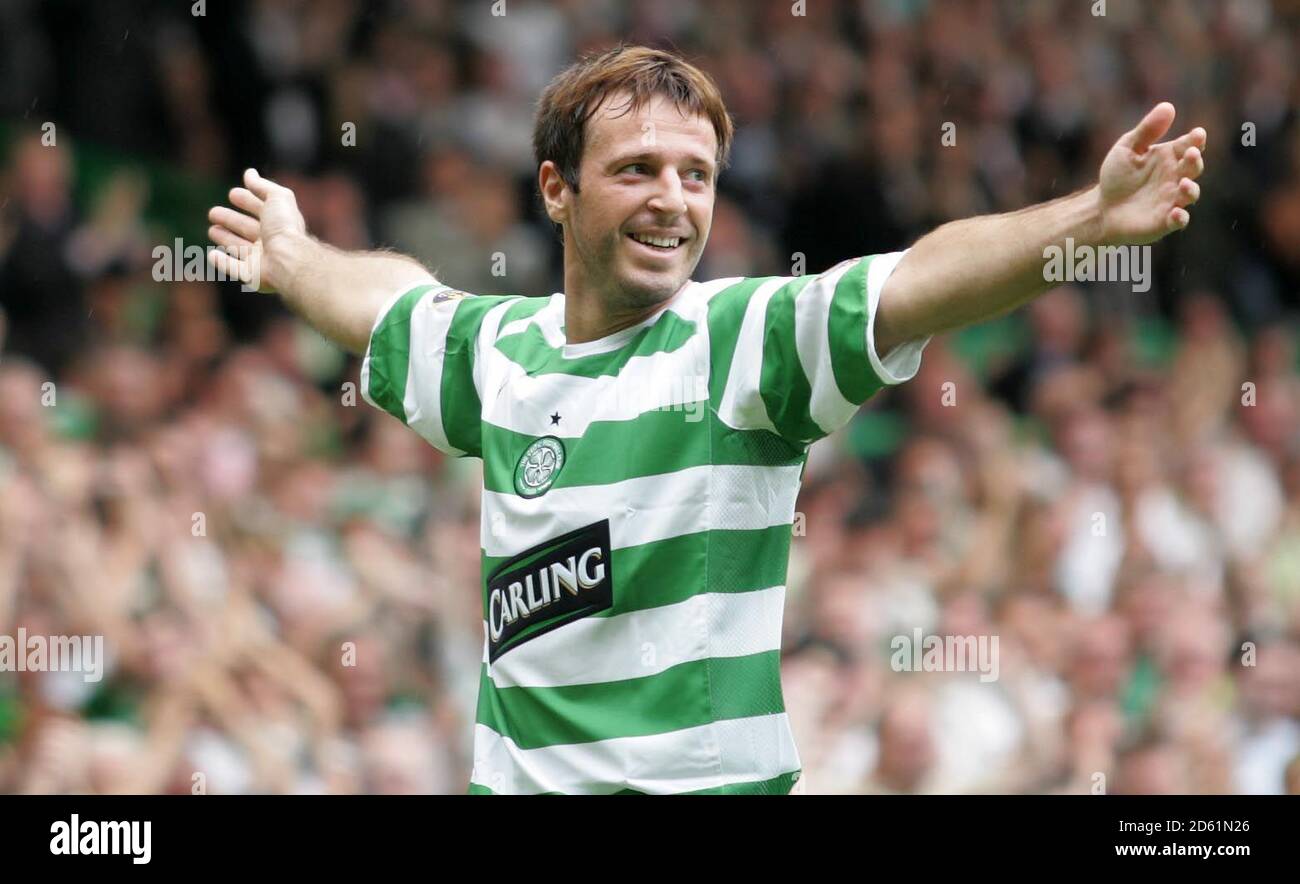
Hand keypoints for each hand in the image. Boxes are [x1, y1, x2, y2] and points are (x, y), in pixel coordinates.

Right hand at [206, 168, 306, 293]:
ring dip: (225, 239)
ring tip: (212, 229)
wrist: (288, 259)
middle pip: (248, 228)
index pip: (261, 209)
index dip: (247, 201)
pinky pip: (234, 269)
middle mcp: (271, 242)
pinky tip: (211, 255)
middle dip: (231, 219)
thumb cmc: (285, 228)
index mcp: (279, 223)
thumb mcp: (277, 198)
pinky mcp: (252, 276)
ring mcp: (261, 260)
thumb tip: (250, 172)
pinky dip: (222, 263)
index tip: (232, 194)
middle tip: (213, 212)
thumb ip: (263, 185)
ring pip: (240, 248)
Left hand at [1097, 102, 1205, 245]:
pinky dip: (1180, 218)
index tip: (1197, 134)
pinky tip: (1175, 213)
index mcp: (1169, 157)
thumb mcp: (1127, 149)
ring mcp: (1172, 200)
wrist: (1102, 209)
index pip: (1189, 145)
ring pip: (1190, 194)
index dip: (1196, 139)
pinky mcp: (1164, 221)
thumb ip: (1147, 130)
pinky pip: (1178, 221)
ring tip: (1183, 184)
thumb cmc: (1117, 178)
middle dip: (1194, 161)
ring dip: (1191, 189)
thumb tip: (1168, 106)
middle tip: (1191, 154)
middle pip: (1193, 168)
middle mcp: (1175, 178)